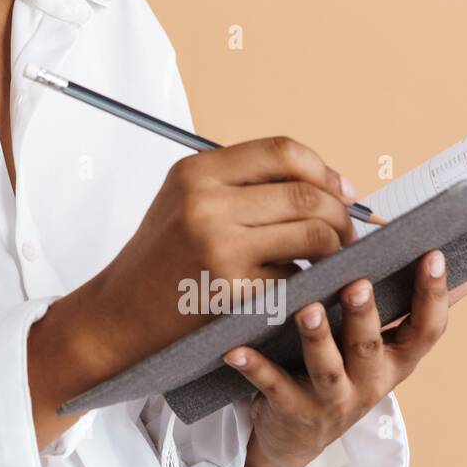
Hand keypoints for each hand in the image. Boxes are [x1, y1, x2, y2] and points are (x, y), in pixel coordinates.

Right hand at [28, 135, 363, 448]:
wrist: (119, 315)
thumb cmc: (161, 259)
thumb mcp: (185, 201)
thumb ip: (242, 183)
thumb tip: (330, 184)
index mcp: (195, 172)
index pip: (283, 150)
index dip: (323, 170)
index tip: (341, 191)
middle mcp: (205, 203)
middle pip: (308, 194)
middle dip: (341, 215)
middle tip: (346, 235)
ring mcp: (219, 247)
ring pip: (315, 234)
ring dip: (337, 249)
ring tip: (329, 260)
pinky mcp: (233, 291)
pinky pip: (300, 278)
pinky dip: (311, 283)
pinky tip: (301, 288)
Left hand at [225, 249, 466, 466]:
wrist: (301, 435)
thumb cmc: (347, 371)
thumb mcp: (389, 347)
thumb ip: (421, 309)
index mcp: (396, 360)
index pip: (426, 329)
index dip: (433, 294)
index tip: (432, 255)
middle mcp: (370, 381)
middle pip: (370, 346)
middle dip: (366, 315)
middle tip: (358, 283)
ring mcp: (332, 398)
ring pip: (325, 368)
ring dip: (316, 337)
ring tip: (306, 310)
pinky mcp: (293, 409)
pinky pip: (272, 386)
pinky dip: (254, 368)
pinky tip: (235, 350)